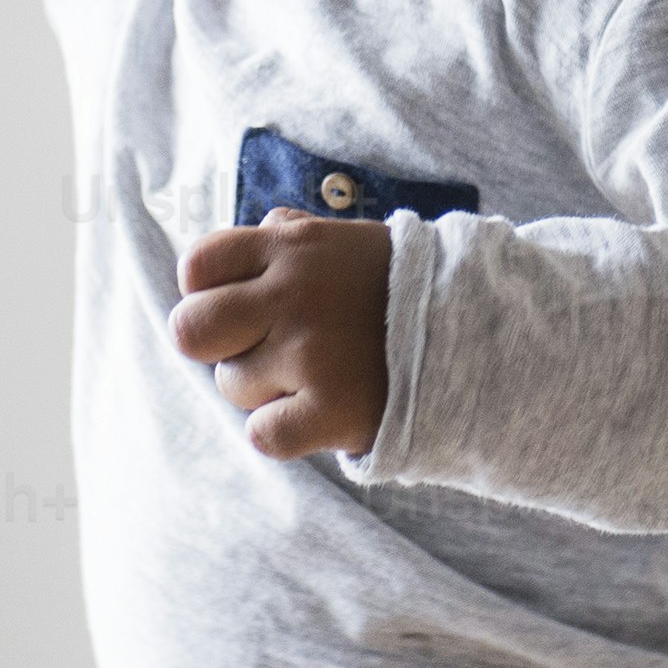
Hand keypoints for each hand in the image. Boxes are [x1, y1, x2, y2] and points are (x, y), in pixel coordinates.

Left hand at [175, 210, 393, 462]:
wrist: (477, 335)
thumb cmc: (396, 289)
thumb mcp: (344, 240)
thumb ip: (290, 234)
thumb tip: (253, 232)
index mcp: (291, 246)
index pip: (196, 268)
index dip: (209, 293)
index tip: (241, 306)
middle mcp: (291, 294)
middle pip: (190, 330)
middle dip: (217, 345)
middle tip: (259, 349)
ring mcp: (309, 353)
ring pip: (232, 385)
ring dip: (263, 389)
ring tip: (313, 375)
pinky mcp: (329, 409)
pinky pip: (261, 435)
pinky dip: (282, 431)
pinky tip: (315, 413)